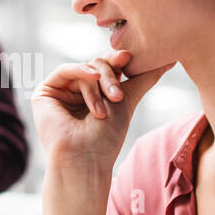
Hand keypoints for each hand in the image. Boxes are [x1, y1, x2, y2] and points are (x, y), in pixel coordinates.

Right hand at [32, 50, 173, 167]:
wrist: (86, 157)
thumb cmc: (107, 137)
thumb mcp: (128, 100)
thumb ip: (144, 78)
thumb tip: (169, 60)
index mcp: (95, 94)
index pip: (107, 68)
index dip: (117, 62)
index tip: (129, 58)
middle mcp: (76, 91)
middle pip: (96, 65)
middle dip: (110, 76)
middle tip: (118, 95)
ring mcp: (60, 92)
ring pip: (84, 68)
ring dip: (98, 84)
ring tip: (107, 105)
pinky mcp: (45, 93)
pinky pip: (65, 70)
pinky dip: (80, 70)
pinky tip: (92, 77)